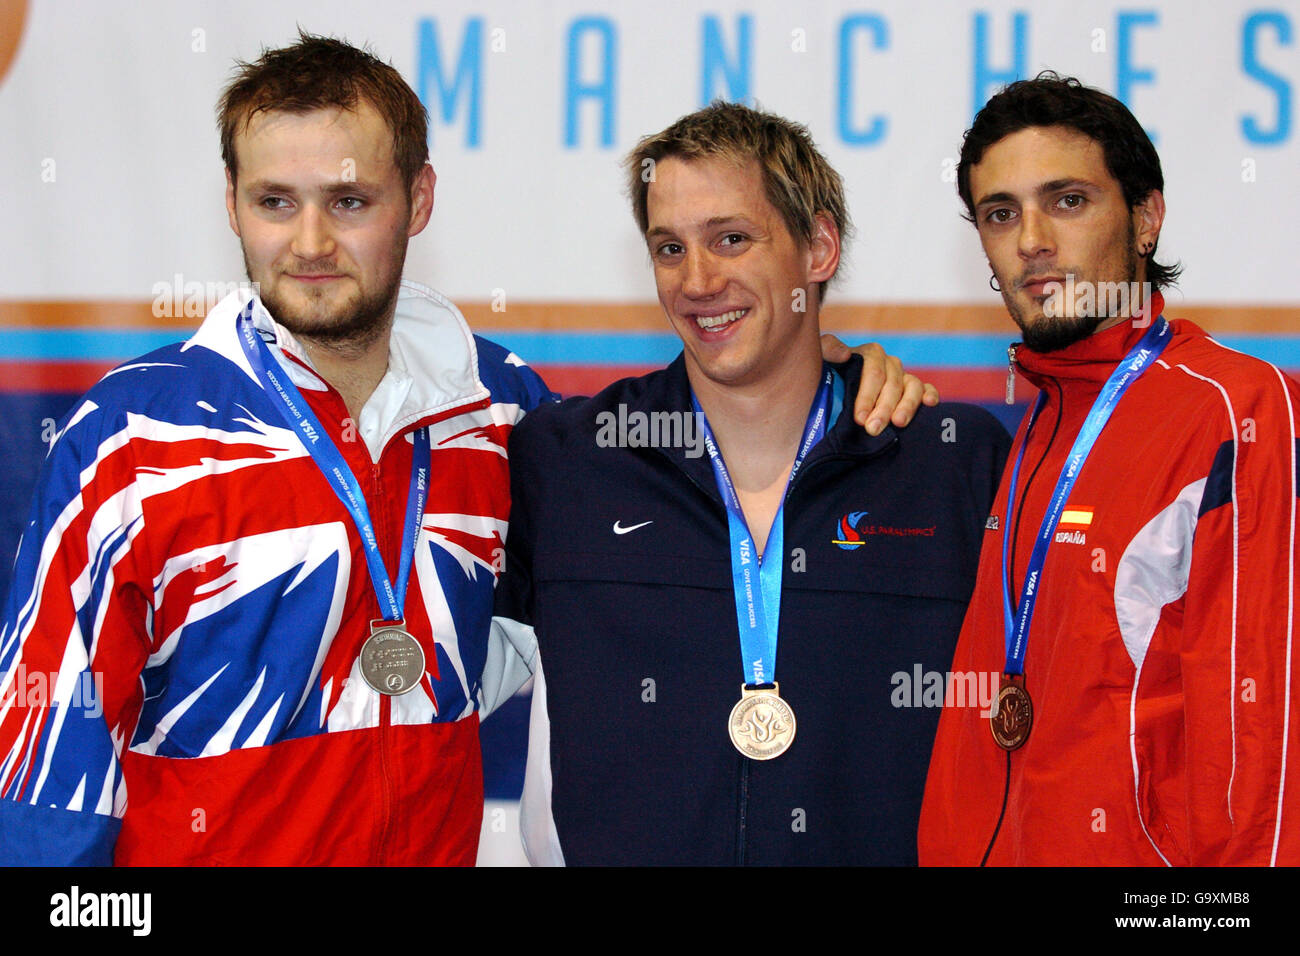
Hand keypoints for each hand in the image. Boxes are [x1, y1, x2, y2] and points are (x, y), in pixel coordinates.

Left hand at [820, 334, 939, 434]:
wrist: (837, 390)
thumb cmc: (829, 376)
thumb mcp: (821, 359)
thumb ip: (828, 350)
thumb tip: (846, 354)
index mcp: (870, 355)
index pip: (873, 373)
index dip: (867, 396)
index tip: (859, 418)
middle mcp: (889, 364)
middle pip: (891, 384)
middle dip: (882, 409)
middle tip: (872, 429)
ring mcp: (903, 376)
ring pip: (911, 387)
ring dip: (907, 406)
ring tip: (898, 423)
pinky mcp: (914, 389)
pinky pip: (926, 389)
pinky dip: (930, 394)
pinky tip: (930, 404)